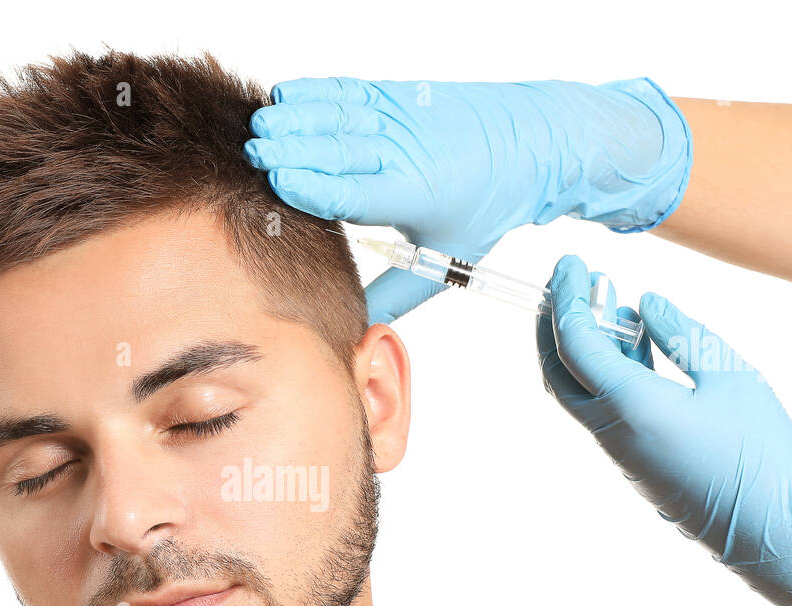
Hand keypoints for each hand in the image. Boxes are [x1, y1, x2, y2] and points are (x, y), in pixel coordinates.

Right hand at [245, 77, 690, 324]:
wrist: (536, 142)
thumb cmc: (489, 199)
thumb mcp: (446, 259)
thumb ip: (397, 294)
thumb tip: (361, 328)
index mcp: (414, 195)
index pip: (352, 192)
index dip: (311, 186)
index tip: (276, 182)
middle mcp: (406, 152)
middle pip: (338, 148)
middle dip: (292, 148)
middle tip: (255, 151)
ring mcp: (403, 118)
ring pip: (341, 114)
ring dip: (298, 116)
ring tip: (263, 124)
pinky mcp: (402, 94)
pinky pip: (352, 91)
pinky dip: (317, 91)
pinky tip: (289, 93)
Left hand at [538, 254, 791, 605]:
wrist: (774, 532)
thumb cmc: (760, 454)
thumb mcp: (731, 377)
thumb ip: (682, 334)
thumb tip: (643, 302)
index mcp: (628, 407)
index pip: (574, 343)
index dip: (567, 299)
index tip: (570, 264)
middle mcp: (610, 431)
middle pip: (559, 369)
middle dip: (556, 320)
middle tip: (569, 280)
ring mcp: (619, 450)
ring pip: (579, 390)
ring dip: (583, 344)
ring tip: (607, 299)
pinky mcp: (635, 460)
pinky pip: (604, 407)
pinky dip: (608, 368)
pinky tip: (636, 340)